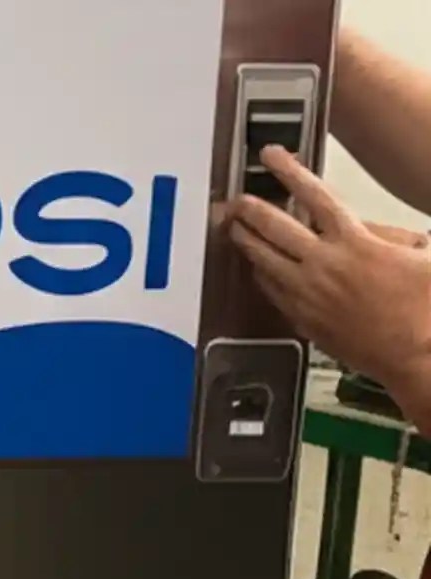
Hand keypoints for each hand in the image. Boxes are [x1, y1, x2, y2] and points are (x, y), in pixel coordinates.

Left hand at [229, 145, 430, 394]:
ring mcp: (309, 293)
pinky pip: (271, 291)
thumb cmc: (426, 309)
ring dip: (246, 240)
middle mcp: (324, 264)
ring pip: (265, 259)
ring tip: (233, 228)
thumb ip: (397, 237)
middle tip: (236, 199)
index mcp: (355, 242)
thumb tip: (389, 232)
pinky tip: (255, 268)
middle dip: (251, 208)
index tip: (270, 155)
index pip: (315, 196)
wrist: (417, 357)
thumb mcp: (424, 258)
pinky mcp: (303, 319)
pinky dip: (260, 274)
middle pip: (275, 227)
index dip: (289, 171)